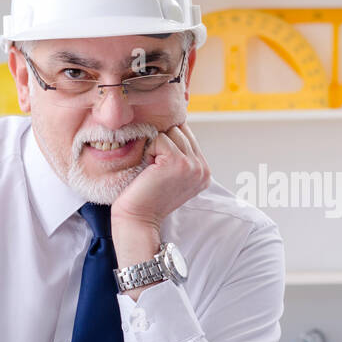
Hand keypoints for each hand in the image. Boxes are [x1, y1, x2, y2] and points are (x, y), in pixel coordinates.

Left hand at [111, 121, 209, 235]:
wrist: (138, 218)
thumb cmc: (147, 197)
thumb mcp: (170, 174)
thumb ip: (179, 154)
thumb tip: (172, 123)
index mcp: (204, 171)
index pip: (187, 135)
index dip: (168, 144)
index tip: (159, 168)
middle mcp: (203, 168)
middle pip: (180, 130)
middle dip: (162, 144)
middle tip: (155, 170)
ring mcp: (193, 165)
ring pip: (171, 132)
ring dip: (155, 147)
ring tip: (152, 170)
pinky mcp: (178, 162)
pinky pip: (160, 138)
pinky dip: (149, 151)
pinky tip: (148, 170)